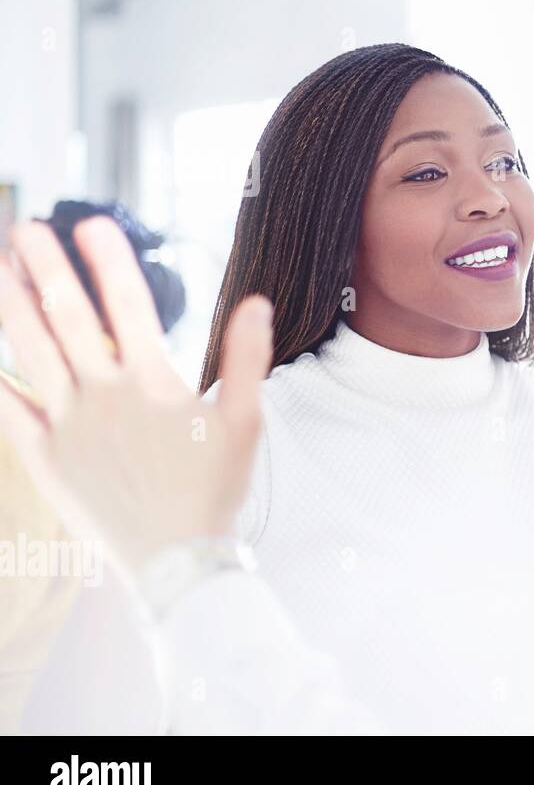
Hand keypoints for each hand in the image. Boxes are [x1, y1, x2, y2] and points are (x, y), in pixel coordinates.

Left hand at [0, 218, 271, 576]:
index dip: (109, 260)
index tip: (93, 224)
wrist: (176, 560)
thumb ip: (248, 358)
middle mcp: (102, 396)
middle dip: (45, 269)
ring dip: (13, 306)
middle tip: (28, 230)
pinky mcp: (46, 457)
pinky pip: (12, 409)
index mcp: (152, 383)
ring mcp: (67, 426)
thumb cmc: (214, 490)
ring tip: (1, 270)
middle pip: (67, 318)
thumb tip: (256, 303)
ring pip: (31, 353)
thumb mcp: (245, 423)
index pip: (127, 305)